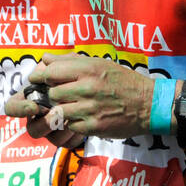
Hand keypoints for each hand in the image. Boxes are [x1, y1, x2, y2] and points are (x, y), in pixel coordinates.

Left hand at [3, 54, 154, 139]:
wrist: (148, 104)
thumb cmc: (123, 81)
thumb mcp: (100, 63)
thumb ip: (71, 61)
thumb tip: (45, 58)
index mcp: (88, 69)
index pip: (50, 72)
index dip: (40, 77)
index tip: (37, 80)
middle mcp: (87, 88)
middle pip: (52, 93)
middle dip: (50, 95)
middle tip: (55, 95)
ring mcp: (90, 109)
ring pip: (58, 111)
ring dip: (59, 110)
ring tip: (66, 107)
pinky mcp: (93, 127)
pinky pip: (70, 126)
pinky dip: (71, 122)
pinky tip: (80, 117)